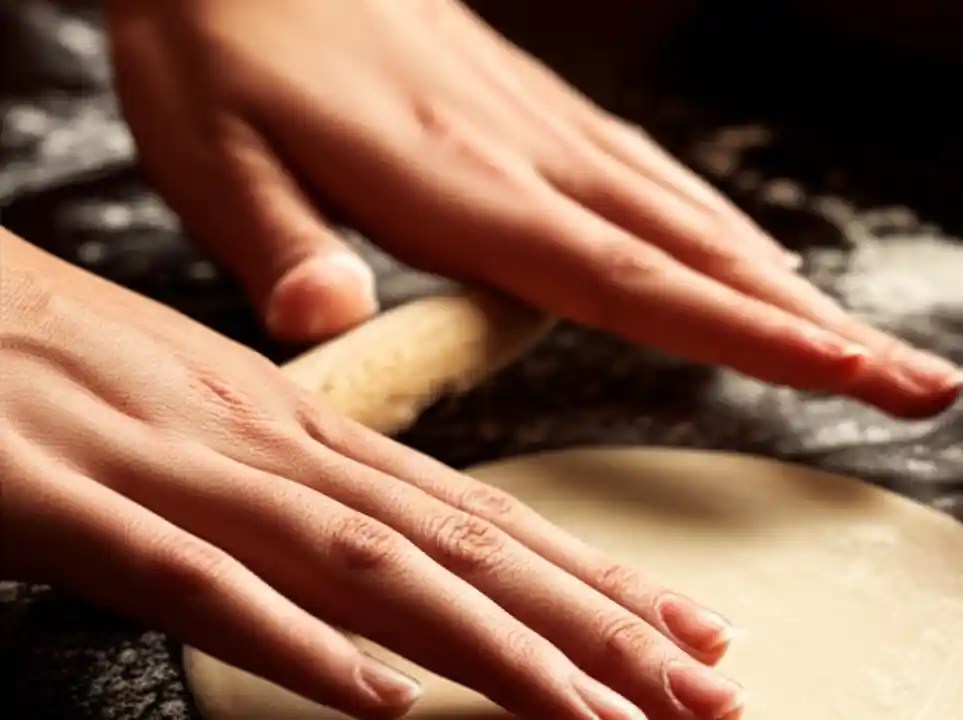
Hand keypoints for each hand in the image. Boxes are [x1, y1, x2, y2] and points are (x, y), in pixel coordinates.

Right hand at [0, 231, 743, 719]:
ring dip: (499, 649)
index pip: (482, 515)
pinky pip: (205, 585)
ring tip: (602, 718)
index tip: (686, 630)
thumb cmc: (64, 362)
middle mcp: (275, 450)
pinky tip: (384, 700)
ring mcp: (185, 478)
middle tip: (703, 690)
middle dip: (596, 629)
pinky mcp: (79, 511)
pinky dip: (299, 642)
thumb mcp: (208, 417)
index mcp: (304, 429)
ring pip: (374, 569)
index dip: (593, 579)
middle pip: (466, 549)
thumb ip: (302, 480)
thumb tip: (391, 540)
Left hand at [106, 0, 962, 418]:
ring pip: (696, 220)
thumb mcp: (207, 151)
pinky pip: (656, 182)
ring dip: (791, 291)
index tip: (853, 375)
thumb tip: (324, 317)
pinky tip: (756, 262)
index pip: (634, 281)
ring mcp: (547, 131)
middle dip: (821, 330)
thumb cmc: (224, 47)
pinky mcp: (540, 114)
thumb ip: (277, 242)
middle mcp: (532, 159)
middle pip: (704, 257)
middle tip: (918, 385)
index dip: (750, 336)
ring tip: (869, 350)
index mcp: (462, 187)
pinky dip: (724, 234)